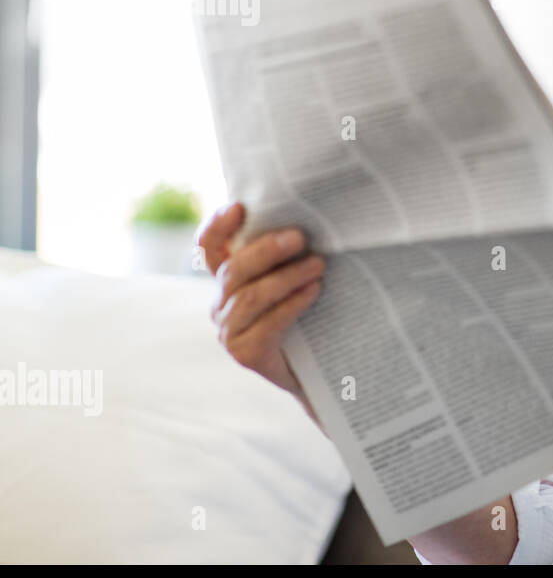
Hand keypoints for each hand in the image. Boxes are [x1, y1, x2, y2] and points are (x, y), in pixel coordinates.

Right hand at [198, 203, 324, 406]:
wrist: (317, 370)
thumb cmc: (309, 315)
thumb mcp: (294, 279)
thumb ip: (288, 254)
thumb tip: (309, 219)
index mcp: (228, 280)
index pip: (209, 248)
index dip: (217, 227)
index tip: (238, 207)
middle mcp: (221, 303)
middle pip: (234, 270)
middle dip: (266, 250)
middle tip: (299, 236)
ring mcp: (229, 330)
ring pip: (250, 296)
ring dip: (285, 277)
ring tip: (318, 265)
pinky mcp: (245, 353)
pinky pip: (266, 324)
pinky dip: (291, 304)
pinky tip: (313, 291)